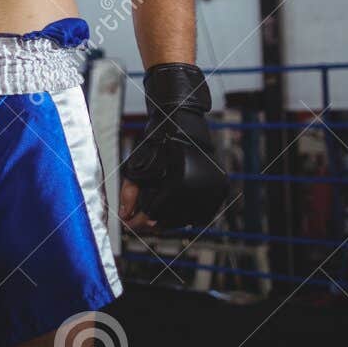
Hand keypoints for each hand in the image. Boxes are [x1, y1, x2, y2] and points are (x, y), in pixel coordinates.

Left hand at [118, 63, 227, 229]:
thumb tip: (125, 217)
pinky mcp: (221, 188)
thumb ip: (129, 193)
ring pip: (191, 219)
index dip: (142, 219)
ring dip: (175, 220)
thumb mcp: (137, 165)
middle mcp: (200, 187)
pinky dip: (192, 215)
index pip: (156, 212)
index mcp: (179, 181)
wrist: (182, 123)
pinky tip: (179, 211)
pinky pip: (206, 213)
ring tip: (161, 215)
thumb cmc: (156, 142)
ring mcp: (213, 188)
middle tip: (145, 223)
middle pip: (174, 219)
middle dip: (157, 222)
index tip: (132, 223)